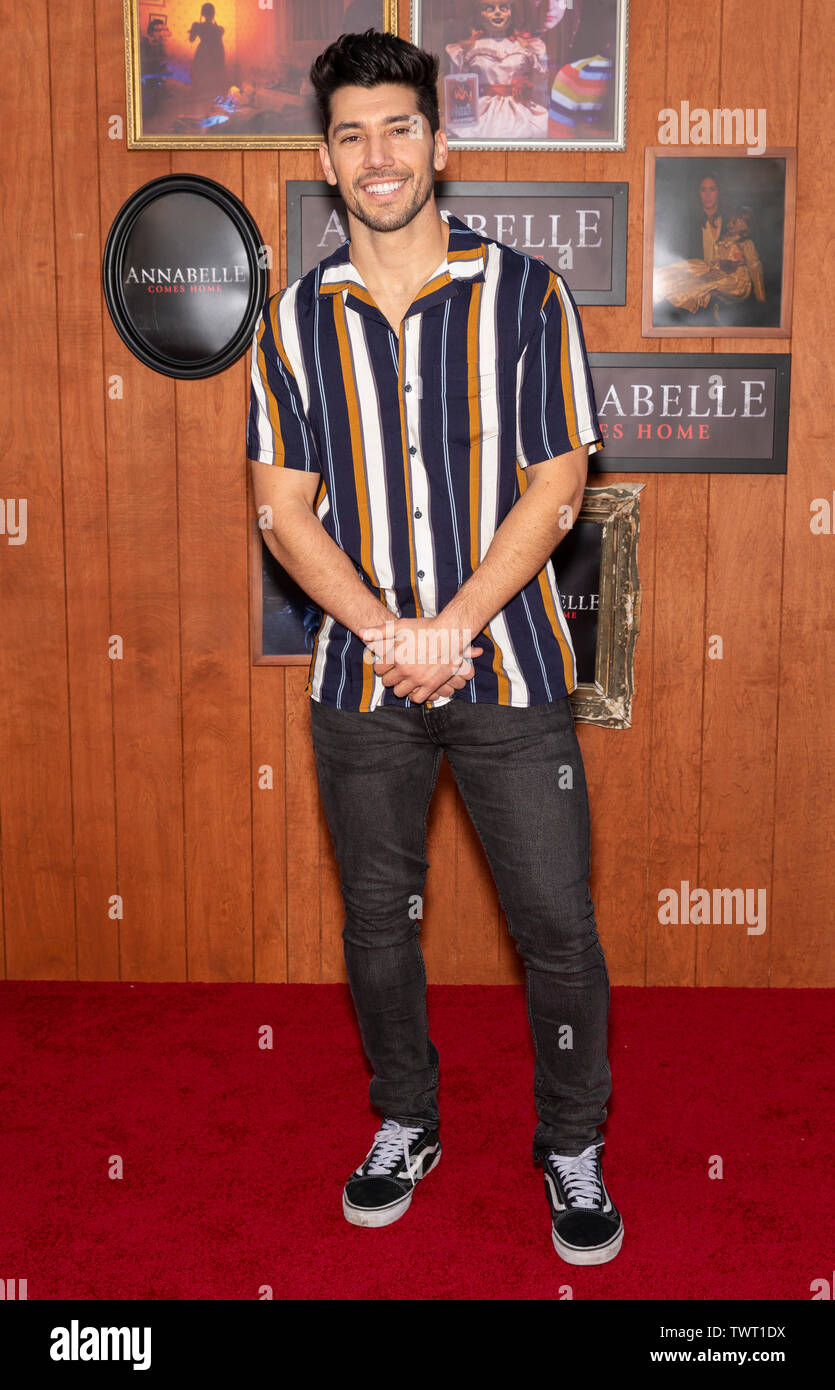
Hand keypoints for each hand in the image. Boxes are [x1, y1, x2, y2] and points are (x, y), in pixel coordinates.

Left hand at [358, 617, 483, 703]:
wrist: (451, 633)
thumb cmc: (425, 627)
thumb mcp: (401, 625)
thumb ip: (380, 631)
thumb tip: (361, 633)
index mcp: (396, 656)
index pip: (378, 669)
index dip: (382, 665)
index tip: (388, 662)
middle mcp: (405, 669)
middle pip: (387, 682)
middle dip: (390, 676)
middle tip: (397, 670)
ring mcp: (418, 679)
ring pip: (400, 692)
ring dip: (401, 687)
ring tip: (406, 679)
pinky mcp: (431, 685)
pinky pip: (417, 698)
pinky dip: (415, 695)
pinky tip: (417, 686)